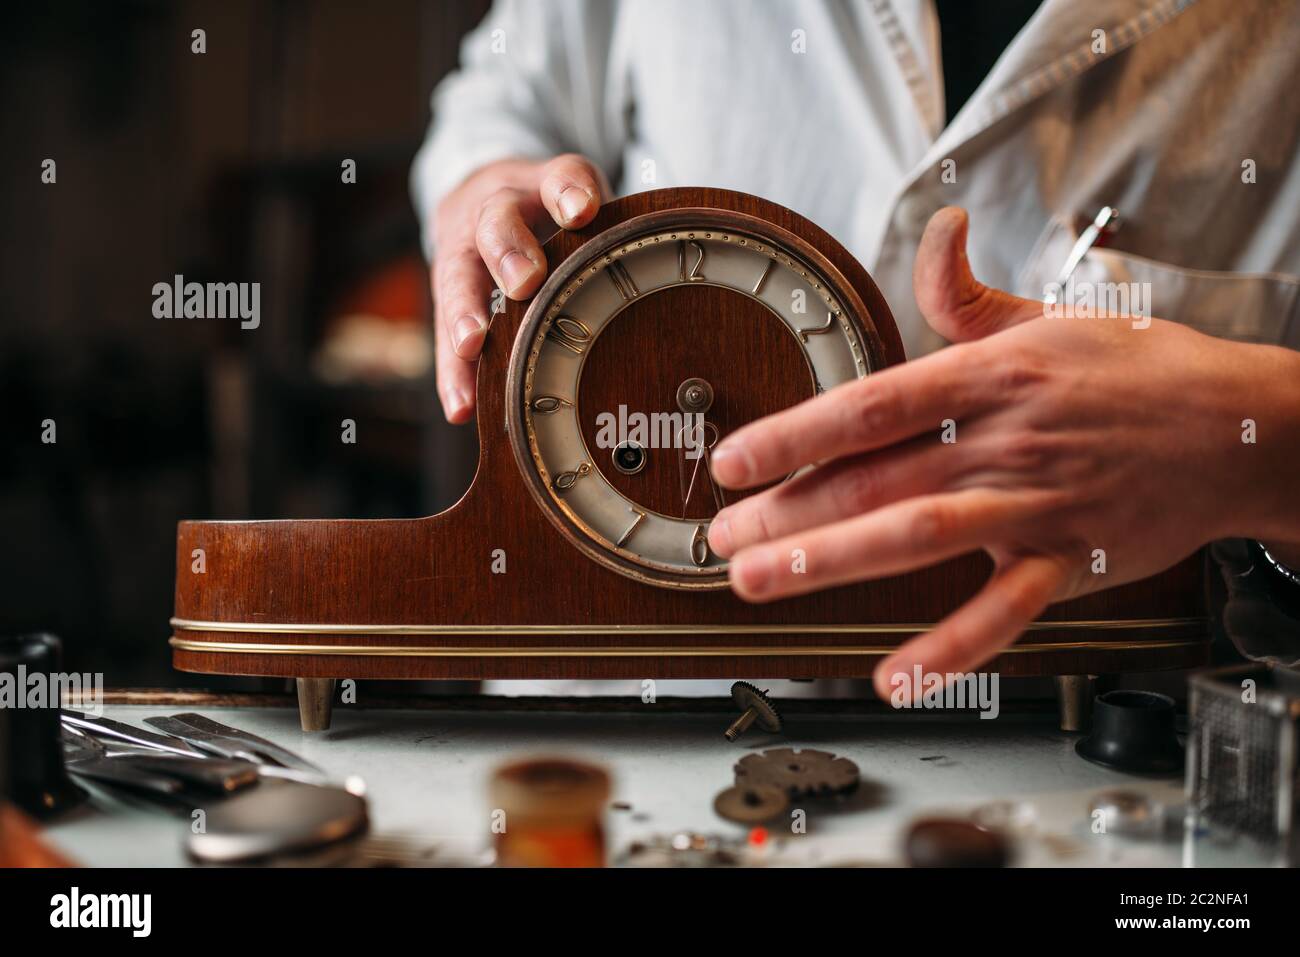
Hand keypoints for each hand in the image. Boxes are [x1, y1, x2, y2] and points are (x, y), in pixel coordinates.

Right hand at [430, 154, 608, 421]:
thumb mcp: (576, 194)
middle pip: (496, 225)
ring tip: (469, 345)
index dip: (568, 191)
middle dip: (509, 253)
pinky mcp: (448, 296)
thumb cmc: (543, 207)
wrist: (477, 196)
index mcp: (536, 186)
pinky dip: (454, 372)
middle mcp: (492, 213)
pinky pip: (446, 334)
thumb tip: (638, 249)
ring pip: (459, 279)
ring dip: (466, 315)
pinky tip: (461, 405)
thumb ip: (600, 215)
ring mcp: (463, 253)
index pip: (558, 177)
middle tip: (524, 281)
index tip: (581, 208)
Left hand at [706, 207, 1299, 698]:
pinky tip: (897, 675)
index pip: (873, 405)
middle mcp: (1006, 438)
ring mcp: (1039, 503)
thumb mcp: (1050, 316)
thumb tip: (937, 230)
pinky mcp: (1073, 559)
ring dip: (834, 561)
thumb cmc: (1139, 371)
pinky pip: (1008, 610)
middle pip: (877, 476)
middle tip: (721, 537)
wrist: (1244, 426)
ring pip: (922, 534)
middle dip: (789, 510)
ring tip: (760, 583)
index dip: (794, 434)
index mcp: (992, 375)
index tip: (732, 461)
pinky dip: (953, 647)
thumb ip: (970, 291)